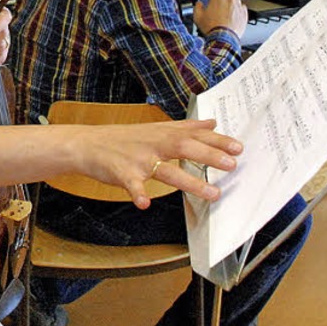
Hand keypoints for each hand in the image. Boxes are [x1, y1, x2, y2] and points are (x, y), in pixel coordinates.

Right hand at [70, 120, 242, 208]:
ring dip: (190, 182)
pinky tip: (145, 203)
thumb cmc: (123, 138)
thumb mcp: (156, 128)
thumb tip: (212, 122)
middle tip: (232, 165)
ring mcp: (139, 160)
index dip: (217, 141)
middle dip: (209, 156)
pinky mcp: (122, 173)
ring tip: (212, 193)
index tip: (239, 147)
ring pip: (166, 170)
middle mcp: (154, 145)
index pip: (194, 135)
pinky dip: (138, 193)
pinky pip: (132, 185)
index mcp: (163, 134)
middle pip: (184, 148)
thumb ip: (186, 127)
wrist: (87, 144)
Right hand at [192, 0, 246, 37]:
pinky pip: (242, 7)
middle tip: (218, 7)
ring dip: (231, 4)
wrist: (223, 38)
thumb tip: (199, 4)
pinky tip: (233, 16)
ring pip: (235, 0)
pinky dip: (238, 10)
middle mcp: (229, 0)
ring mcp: (238, 6)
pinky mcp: (244, 14)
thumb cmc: (212, 28)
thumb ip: (197, 7)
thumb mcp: (198, 17)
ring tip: (226, 12)